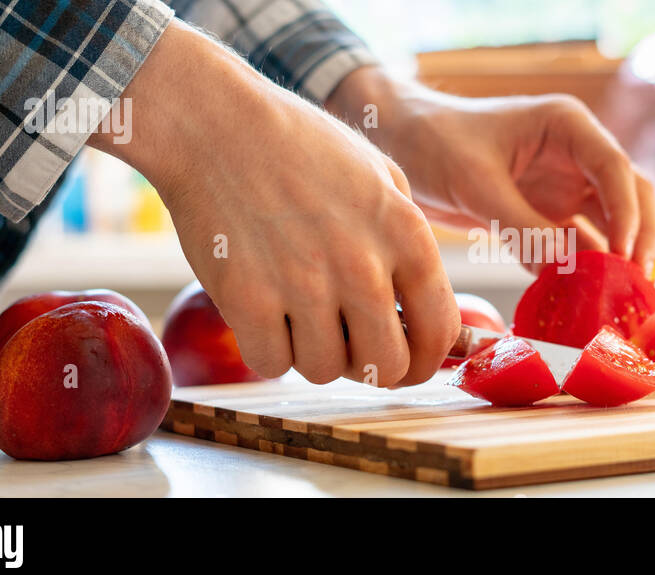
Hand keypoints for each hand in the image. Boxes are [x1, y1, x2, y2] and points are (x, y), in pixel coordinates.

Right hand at [91, 22, 458, 386]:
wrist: (214, 123)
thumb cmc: (300, 146)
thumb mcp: (381, 175)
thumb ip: (411, 241)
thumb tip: (429, 311)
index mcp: (406, 233)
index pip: (440, 331)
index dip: (425, 357)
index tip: (407, 358)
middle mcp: (362, 265)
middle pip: (386, 368)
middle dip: (370, 366)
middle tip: (349, 344)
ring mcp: (304, 285)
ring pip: (324, 371)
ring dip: (313, 354)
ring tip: (300, 315)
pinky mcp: (247, 299)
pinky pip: (271, 363)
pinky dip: (268, 350)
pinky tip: (265, 316)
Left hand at [327, 68, 654, 271]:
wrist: (398, 143)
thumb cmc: (433, 142)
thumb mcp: (475, 182)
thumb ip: (521, 224)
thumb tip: (569, 266)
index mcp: (566, 127)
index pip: (614, 167)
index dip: (627, 212)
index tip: (625, 253)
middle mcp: (575, 156)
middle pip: (629, 196)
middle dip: (640, 237)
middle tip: (637, 282)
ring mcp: (563, 188)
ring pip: (611, 224)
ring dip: (619, 259)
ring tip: (623, 299)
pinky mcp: (545, 217)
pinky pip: (576, 247)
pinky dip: (584, 272)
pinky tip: (587, 303)